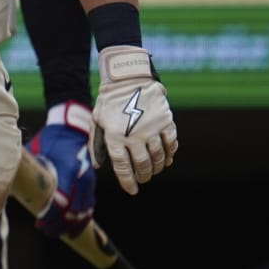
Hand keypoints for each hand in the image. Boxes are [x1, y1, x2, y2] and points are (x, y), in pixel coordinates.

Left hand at [28, 102, 95, 236]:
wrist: (72, 127)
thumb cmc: (51, 138)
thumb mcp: (37, 149)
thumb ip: (26, 165)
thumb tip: (3, 175)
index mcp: (68, 169)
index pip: (62, 201)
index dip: (52, 215)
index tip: (40, 222)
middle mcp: (82, 178)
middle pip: (74, 211)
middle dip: (60, 225)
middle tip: (46, 231)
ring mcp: (88, 181)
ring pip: (85, 210)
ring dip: (72, 224)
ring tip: (58, 232)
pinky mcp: (91, 182)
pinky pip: (89, 204)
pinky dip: (82, 216)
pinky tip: (73, 224)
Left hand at [91, 46, 177, 194]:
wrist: (127, 77)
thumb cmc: (109, 101)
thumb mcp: (97, 120)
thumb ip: (97, 144)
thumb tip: (98, 166)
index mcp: (114, 136)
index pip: (122, 167)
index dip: (128, 182)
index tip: (132, 191)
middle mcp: (134, 135)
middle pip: (142, 165)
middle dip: (144, 176)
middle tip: (143, 179)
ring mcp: (151, 129)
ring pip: (159, 157)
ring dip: (157, 167)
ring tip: (154, 170)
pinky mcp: (166, 121)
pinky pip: (171, 143)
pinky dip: (170, 154)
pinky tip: (167, 158)